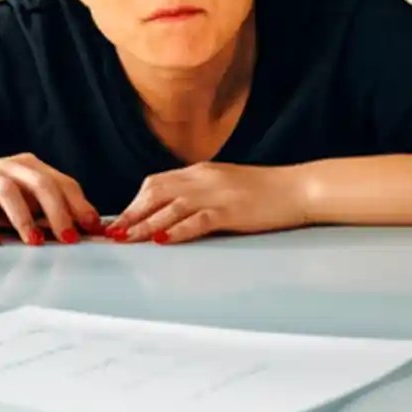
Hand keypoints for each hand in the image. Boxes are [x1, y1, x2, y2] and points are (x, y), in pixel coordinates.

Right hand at [0, 153, 102, 246]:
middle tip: (69, 239)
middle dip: (59, 212)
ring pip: (9, 191)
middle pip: (41, 184)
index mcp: (32, 168)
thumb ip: (48, 213)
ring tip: (35, 242)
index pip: (64, 183)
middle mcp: (12, 167)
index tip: (93, 228)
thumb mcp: (24, 202)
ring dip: (25, 218)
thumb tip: (82, 234)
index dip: (80, 205)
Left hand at [106, 163, 309, 244]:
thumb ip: (200, 192)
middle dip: (131, 214)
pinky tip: (161, 240)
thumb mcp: (225, 184)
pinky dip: (176, 231)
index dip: (135, 202)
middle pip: (155, 193)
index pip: (156, 183)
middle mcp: (202, 179)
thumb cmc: (265, 191)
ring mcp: (216, 194)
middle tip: (113, 233)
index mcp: (200, 171)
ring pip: (169, 207)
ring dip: (144, 225)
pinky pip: (196, 220)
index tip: (120, 219)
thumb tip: (174, 209)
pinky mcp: (230, 211)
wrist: (298, 188)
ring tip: (127, 240)